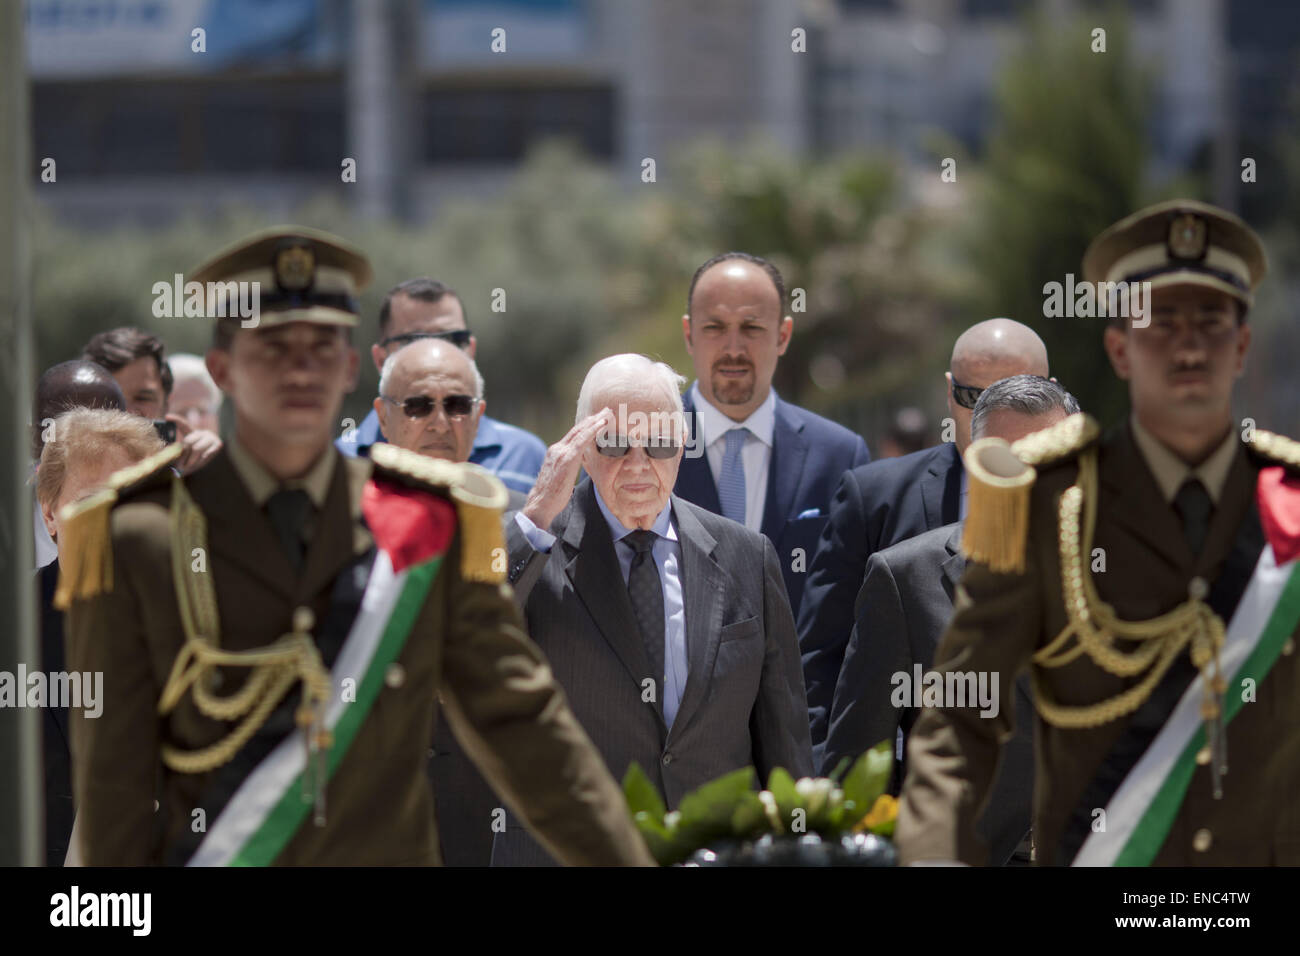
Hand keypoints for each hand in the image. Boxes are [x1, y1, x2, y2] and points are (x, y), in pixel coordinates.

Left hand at [167, 414, 222, 474]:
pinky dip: (200, 461)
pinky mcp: (218, 444)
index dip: (176, 420)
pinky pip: (207, 453)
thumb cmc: (195, 456)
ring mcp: (211, 437)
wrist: (213, 458)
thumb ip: (180, 451)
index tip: (167, 416)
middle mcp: (202, 432)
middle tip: (177, 466)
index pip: (183, 425)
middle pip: (189, 441)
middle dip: (182, 455)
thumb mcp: (187, 452)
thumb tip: (173, 452)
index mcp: (192, 432)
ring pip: (197, 449)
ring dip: (190, 460)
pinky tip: (196, 464)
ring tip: (186, 468)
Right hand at [522, 410, 612, 531]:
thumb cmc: (552, 496)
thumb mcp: (562, 476)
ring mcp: (561, 453)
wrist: (540, 504)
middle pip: (577, 430)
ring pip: (580, 432)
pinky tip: (601, 424)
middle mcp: (557, 449)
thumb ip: (568, 466)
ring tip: (607, 414)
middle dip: (592, 419)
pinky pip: (581, 441)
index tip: (598, 419)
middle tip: (607, 410)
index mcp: (556, 452)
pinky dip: (592, 430)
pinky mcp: (566, 459)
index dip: (586, 426)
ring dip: (595, 421)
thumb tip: (577, 464)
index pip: (573, 435)